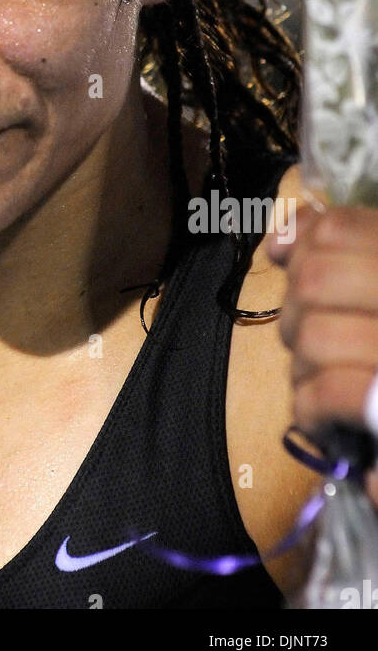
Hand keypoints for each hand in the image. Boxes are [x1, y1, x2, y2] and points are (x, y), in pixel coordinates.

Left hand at [268, 179, 377, 505]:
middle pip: (315, 276)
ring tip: (327, 388)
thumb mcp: (375, 303)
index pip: (341, 228)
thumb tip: (281, 235)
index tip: (288, 259)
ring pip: (313, 335)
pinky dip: (314, 410)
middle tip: (313, 344)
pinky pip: (329, 391)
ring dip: (304, 368)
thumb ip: (349, 258)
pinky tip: (330, 422)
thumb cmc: (377, 382)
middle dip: (295, 311)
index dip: (302, 242)